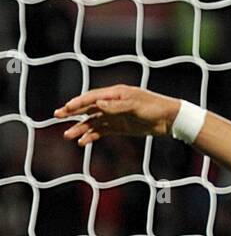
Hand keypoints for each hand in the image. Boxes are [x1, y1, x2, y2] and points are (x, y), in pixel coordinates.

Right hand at [53, 85, 181, 143]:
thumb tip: (97, 104)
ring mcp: (115, 116)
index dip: (78, 103)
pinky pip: (102, 131)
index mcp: (115, 93)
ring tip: (67, 136)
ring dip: (80, 128)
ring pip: (93, 122)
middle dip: (72, 113)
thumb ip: (116, 107)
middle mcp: (112, 103)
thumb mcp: (135, 106)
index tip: (66, 108)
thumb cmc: (153, 108)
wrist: (169, 119)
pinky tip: (83, 142)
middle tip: (56, 116)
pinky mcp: (119, 127)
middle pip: (88, 108)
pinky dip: (92, 136)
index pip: (92, 97)